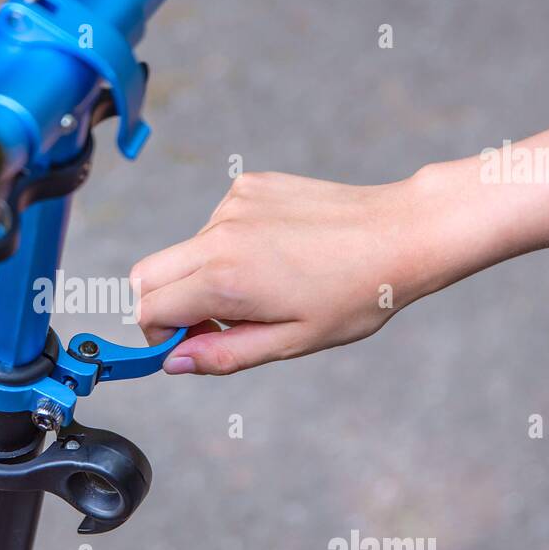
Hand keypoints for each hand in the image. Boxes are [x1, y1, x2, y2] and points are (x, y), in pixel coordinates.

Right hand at [131, 169, 480, 374]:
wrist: (401, 233)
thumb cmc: (355, 295)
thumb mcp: (291, 342)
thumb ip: (224, 354)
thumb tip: (174, 362)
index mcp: (225, 279)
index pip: (149, 309)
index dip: (160, 337)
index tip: (192, 346)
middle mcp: (219, 235)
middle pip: (148, 274)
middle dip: (164, 305)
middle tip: (212, 324)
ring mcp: (232, 205)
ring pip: (186, 252)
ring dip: (206, 276)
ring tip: (267, 286)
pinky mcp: (249, 186)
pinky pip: (216, 225)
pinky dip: (230, 246)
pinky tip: (277, 255)